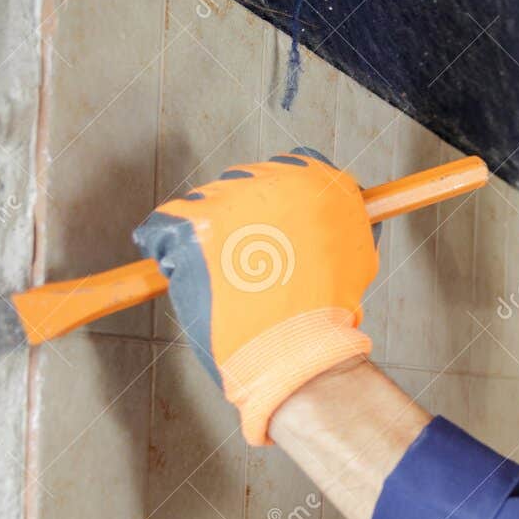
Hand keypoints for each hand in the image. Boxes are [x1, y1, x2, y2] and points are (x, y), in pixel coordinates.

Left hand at [133, 149, 378, 445]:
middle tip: (252, 264)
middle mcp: (275, 179)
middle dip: (240, 221)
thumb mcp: (356, 256)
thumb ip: (342, 224)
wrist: (300, 349)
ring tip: (229, 280)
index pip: (288, 168)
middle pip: (240, 186)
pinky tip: (191, 277)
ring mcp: (230, 200)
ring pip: (201, 206)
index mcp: (318, 181)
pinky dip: (168, 252)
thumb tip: (333, 218)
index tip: (275, 229)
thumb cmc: (329, 312)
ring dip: (207, 239)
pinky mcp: (190, 225)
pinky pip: (161, 229)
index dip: (277, 204)